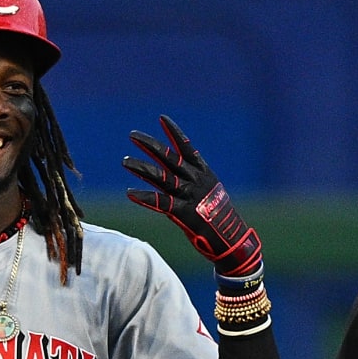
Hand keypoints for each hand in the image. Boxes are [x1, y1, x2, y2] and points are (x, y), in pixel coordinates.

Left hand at [124, 115, 261, 276]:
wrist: (232, 239)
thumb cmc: (220, 218)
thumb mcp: (210, 193)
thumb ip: (193, 182)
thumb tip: (176, 173)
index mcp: (203, 173)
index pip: (186, 147)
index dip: (174, 132)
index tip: (162, 118)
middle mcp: (195, 180)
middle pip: (169, 157)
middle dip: (150, 145)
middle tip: (133, 135)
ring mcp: (189, 195)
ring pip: (161, 177)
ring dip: (141, 167)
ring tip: (125, 160)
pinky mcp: (183, 212)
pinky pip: (160, 202)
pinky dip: (144, 196)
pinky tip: (130, 192)